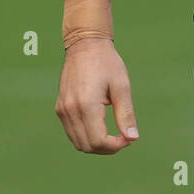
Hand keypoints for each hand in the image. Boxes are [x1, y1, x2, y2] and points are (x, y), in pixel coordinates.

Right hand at [55, 37, 138, 153]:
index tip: (129, 138)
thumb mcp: (121, 86)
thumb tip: (133, 138)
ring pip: (78, 142)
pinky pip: (72, 132)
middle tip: (123, 138)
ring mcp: (62, 110)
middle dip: (107, 148)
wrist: (85, 44)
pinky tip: (101, 126)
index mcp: (86, 104)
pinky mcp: (60, 108)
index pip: (98, 141)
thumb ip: (126, 114)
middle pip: (87, 146)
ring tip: (113, 134)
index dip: (116, 146)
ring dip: (96, 145)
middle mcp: (70, 110)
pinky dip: (86, 136)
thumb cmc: (106, 63)